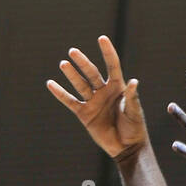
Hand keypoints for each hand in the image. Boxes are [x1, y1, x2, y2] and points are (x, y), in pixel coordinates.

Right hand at [47, 35, 147, 160]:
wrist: (126, 147)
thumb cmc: (134, 128)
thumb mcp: (135, 112)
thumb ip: (132, 97)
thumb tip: (133, 81)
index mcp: (118, 87)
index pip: (112, 65)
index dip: (107, 52)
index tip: (102, 38)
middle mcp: (104, 91)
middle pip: (91, 73)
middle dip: (83, 62)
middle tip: (73, 51)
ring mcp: (93, 102)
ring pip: (80, 85)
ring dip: (72, 75)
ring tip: (64, 63)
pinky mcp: (84, 114)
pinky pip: (70, 101)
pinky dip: (60, 93)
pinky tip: (51, 83)